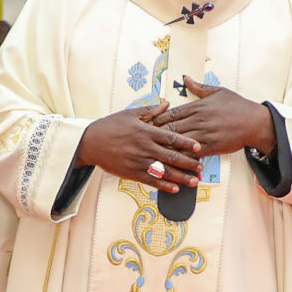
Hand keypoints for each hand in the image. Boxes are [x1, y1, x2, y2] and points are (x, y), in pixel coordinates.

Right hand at [77, 104, 202, 191]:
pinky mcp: (132, 173)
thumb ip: (151, 110)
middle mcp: (144, 148)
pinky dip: (164, 186)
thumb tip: (167, 103)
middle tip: (201, 167)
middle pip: (172, 157)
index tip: (198, 147)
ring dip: (181, 177)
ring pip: (164, 171)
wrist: (90, 142)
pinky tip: (175, 189)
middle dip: (189, 163)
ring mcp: (139, 162)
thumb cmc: (111, 126)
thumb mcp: (130, 114)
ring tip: (194, 182)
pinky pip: (151, 181)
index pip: (171, 138)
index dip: (187, 143)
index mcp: (146, 132)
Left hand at [156, 78, 274, 156]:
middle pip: (172, 128)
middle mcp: (199, 120)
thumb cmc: (238, 106)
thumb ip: (200, 87)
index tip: (148, 123)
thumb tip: (186, 78)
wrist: (255, 122)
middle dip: (157, 134)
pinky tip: (172, 161)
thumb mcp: (219, 91)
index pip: (172, 113)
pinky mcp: (211, 147)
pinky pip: (192, 153)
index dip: (158, 119)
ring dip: (166, 147)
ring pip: (179, 142)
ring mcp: (205, 134)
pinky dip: (181, 157)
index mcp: (199, 106)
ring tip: (152, 152)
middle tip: (144, 140)